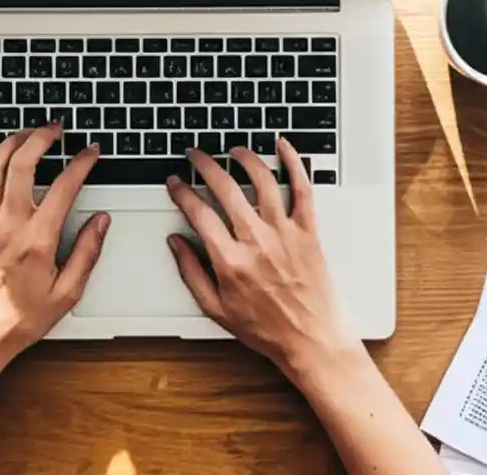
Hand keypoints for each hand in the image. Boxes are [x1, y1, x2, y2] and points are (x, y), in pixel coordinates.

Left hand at [0, 124, 108, 377]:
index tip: (91, 153)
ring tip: (28, 132)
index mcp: (37, 240)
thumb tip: (101, 221)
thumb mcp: (66, 293)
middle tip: (56, 129)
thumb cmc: (19, 319)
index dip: (82, 163)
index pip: (65, 186)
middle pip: (23, 163)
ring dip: (13, 142)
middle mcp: (7, 226)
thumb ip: (87, 252)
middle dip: (42, 137)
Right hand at [164, 140, 358, 377]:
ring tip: (234, 150)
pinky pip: (302, 188)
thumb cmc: (266, 329)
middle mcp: (257, 242)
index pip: (198, 213)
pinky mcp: (308, 231)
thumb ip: (191, 272)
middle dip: (205, 164)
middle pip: (226, 188)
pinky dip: (294, 163)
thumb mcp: (215, 308)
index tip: (176, 182)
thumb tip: (175, 242)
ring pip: (262, 180)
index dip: (182, 192)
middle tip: (196, 155)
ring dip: (244, 158)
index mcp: (231, 261)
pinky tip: (283, 146)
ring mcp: (285, 233)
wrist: (311, 339)